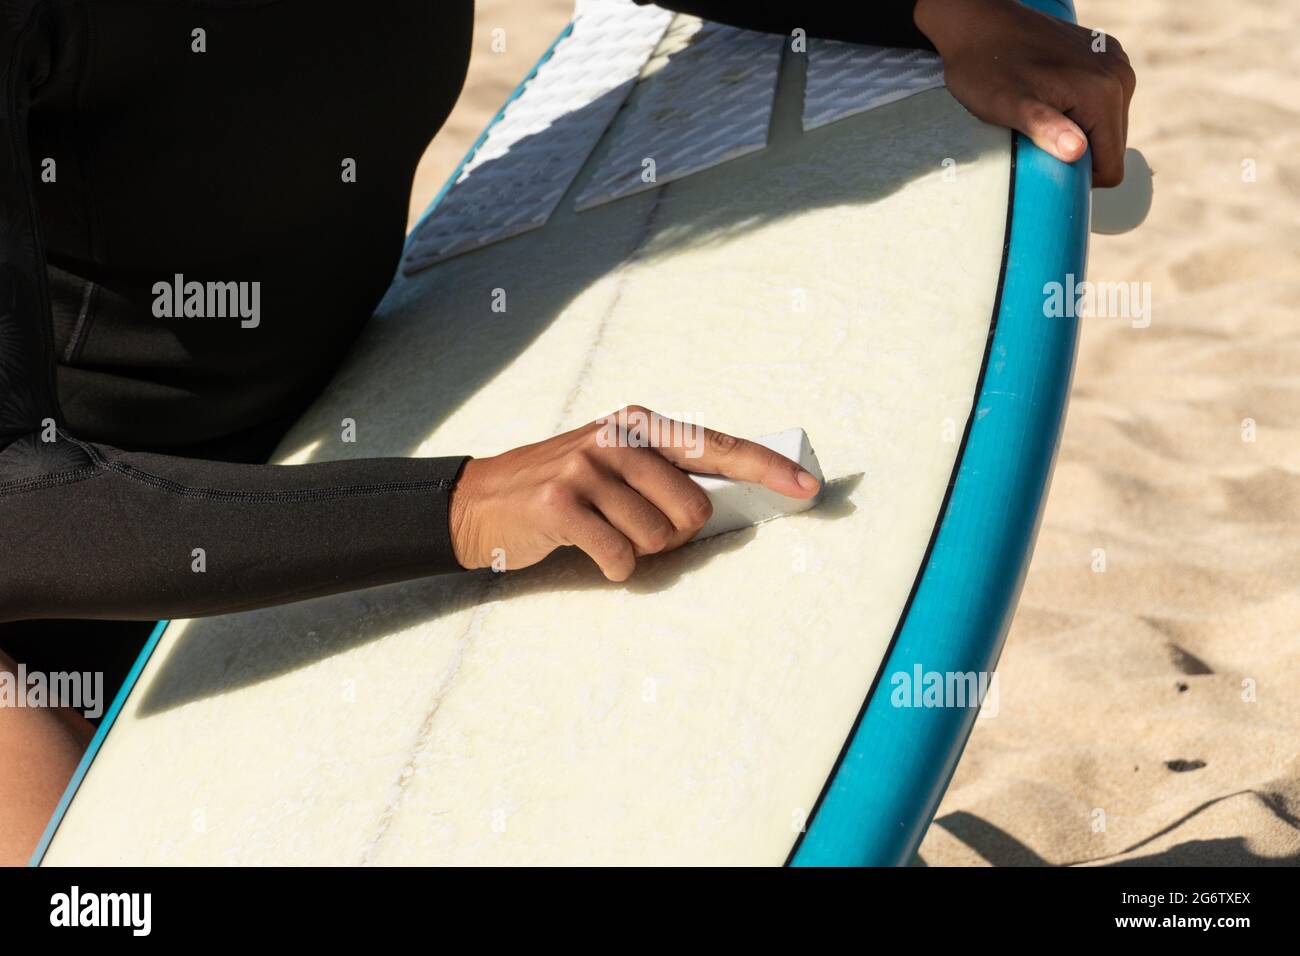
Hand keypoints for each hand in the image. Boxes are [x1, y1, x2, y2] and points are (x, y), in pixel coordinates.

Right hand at [448, 406, 820, 580]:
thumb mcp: (615, 463)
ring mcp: (587, 466)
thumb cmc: (565, 489)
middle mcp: (617, 436)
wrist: (481, 501)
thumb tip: (734, 500)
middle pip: (693, 510)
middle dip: (673, 536)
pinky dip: (612, 568)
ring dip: (636, 552)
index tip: (808, 488)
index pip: (718, 446)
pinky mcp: (561, 502)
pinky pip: (621, 558)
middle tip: (632, 527)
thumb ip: (667, 473)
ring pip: (658, 539)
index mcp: (640, 424)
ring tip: (602, 532)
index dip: (767, 469)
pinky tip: (585, 548)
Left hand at [914, 0, 1135, 185]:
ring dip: (1078, 131)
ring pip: (1108, 125)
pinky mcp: (1104, 54)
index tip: (1046, 167)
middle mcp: (1119, 75)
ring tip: (1040, 116)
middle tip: (1037, 137)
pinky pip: (1102, 100)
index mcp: (1104, 92)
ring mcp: (1114, 61)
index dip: (1080, 178)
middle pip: (1112, 145)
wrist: (978, 20)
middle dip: (1078, 152)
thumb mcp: (1008, 104)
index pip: (1111, 165)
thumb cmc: (986, 68)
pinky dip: (1078, 110)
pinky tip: (1050, 99)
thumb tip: (1078, 151)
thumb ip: (1044, 128)